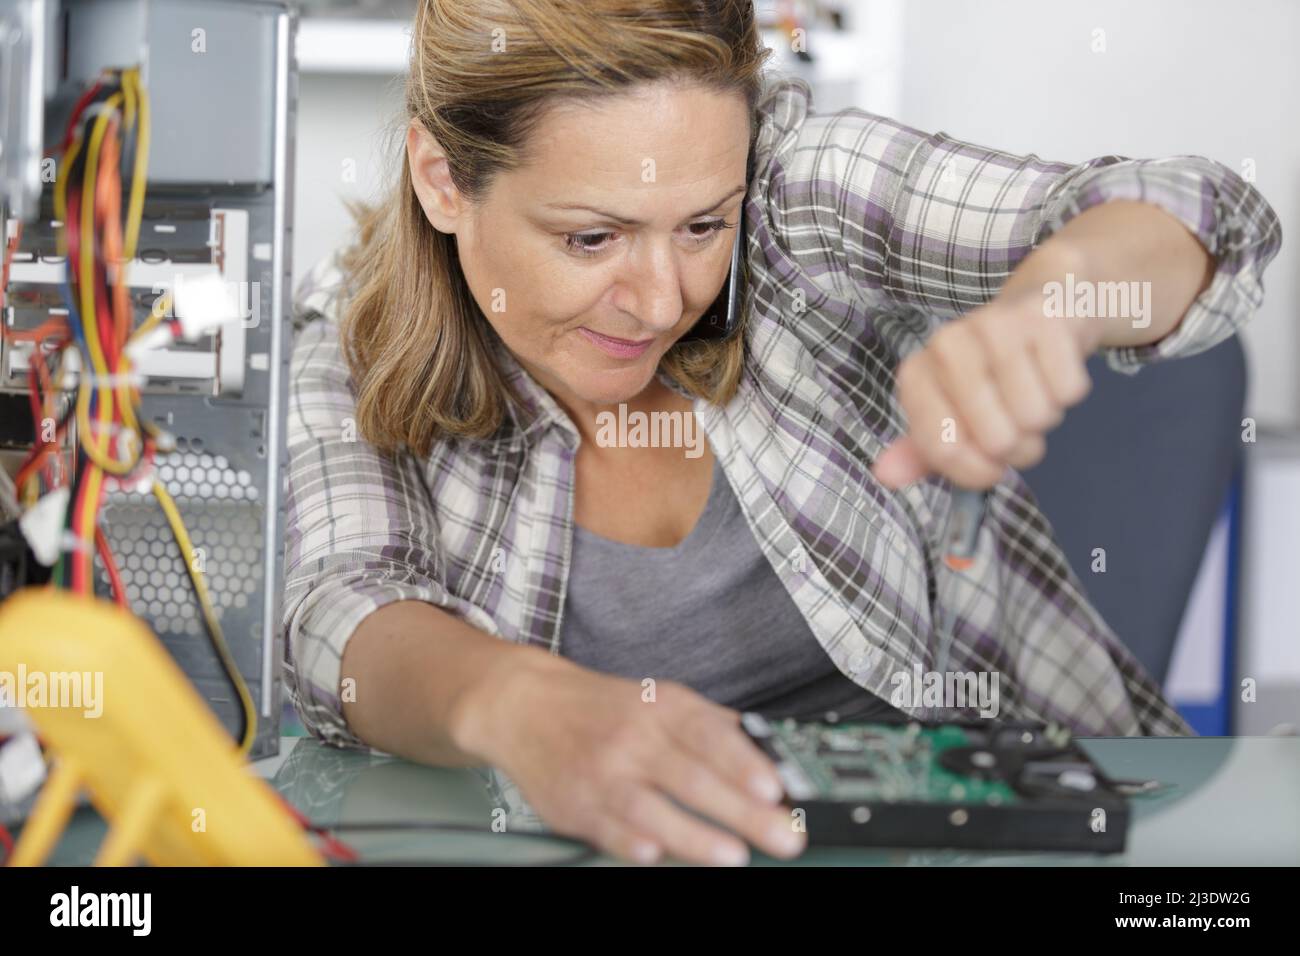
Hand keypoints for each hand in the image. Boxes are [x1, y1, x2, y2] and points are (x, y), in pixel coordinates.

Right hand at [455, 655, 804, 865]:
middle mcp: (634, 739)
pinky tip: (653, 852)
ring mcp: (603, 773)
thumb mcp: (661, 698)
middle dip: (741, 810)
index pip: (710, 735)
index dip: (744, 762)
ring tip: (732, 856)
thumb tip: (772, 750)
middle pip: (692, 777)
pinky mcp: (574, 804)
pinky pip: (606, 826)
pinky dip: (629, 841)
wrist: (524, 705)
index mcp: (662, 709)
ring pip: (651, 807)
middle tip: (781, 835)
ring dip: (694, 834)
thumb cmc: (603, 708)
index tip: (775, 787)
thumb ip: (713, 726)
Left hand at [872, 289, 1098, 489]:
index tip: (991, 466)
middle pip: (998, 441)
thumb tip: (886, 475)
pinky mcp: (1045, 316)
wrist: (1041, 307)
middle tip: (1018, 421)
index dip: (978, 472)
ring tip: (1034, 390)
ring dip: (1045, 417)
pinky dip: (1068, 391)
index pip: (944, 449)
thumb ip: (923, 450)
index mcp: (917, 374)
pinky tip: (1053, 368)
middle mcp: (948, 344)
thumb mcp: (950, 413)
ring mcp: (994, 325)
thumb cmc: (992, 374)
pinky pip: (1068, 389)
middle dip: (1020, 446)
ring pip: (1036, 417)